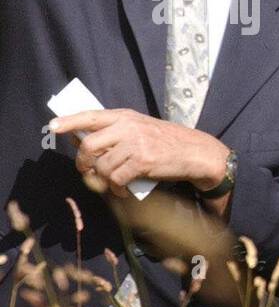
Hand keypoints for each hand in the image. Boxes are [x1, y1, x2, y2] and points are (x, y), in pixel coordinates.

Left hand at [51, 109, 229, 198]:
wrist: (196, 152)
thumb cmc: (167, 142)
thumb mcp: (141, 128)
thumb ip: (116, 131)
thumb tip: (82, 140)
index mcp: (125, 116)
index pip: (91, 115)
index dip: (70, 121)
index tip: (53, 126)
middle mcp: (128, 127)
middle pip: (90, 145)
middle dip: (83, 163)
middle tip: (87, 171)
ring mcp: (136, 144)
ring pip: (102, 166)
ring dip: (103, 180)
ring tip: (112, 184)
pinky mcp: (143, 162)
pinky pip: (117, 179)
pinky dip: (116, 189)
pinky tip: (122, 191)